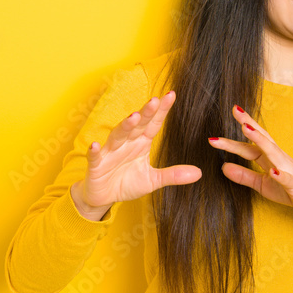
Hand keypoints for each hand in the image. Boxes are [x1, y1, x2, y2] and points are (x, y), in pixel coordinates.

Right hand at [72, 90, 201, 219]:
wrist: (103, 197)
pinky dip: (93, 151)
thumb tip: (199, 173)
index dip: (161, 111)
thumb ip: (173, 175)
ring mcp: (110, 153)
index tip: (171, 95)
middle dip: (145, 113)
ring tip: (133, 117)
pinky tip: (94, 145)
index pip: (153, 124)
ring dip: (124, 127)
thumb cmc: (127, 183)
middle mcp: (126, 143)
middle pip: (137, 125)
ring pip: (117, 136)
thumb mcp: (153, 180)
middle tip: (155, 100)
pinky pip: (95, 157)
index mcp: (141, 143)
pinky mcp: (96, 165)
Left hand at [209, 105, 292, 217]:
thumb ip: (244, 175)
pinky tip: (273, 172)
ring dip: (260, 140)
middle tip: (235, 110)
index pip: (249, 147)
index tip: (214, 136)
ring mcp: (289, 170)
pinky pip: (288, 179)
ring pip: (273, 152)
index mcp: (269, 158)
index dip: (232, 142)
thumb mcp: (262, 184)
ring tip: (246, 129)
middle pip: (262, 139)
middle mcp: (279, 159)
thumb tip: (223, 166)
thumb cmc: (291, 190)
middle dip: (249, 124)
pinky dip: (281, 175)